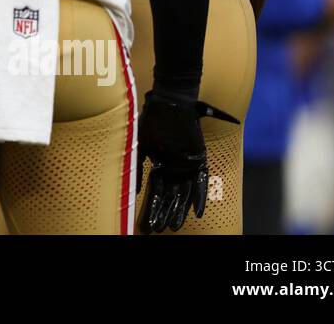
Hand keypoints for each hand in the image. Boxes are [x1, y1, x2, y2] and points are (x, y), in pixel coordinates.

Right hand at [137, 89, 236, 232]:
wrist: (170, 104)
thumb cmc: (153, 120)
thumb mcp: (140, 144)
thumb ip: (136, 165)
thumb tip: (132, 187)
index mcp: (160, 165)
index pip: (156, 192)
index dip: (153, 208)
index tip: (148, 224)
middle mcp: (174, 168)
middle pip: (170, 197)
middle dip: (165, 213)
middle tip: (160, 229)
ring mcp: (187, 165)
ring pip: (184, 194)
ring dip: (180, 210)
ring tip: (175, 226)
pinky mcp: (199, 160)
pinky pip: (200, 183)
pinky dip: (199, 198)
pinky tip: (197, 213)